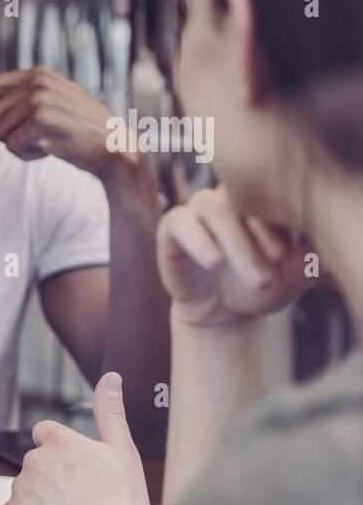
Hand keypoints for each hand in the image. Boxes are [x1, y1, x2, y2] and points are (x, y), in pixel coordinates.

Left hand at [0, 66, 117, 174]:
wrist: (114, 147)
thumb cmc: (78, 129)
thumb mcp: (50, 103)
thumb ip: (18, 99)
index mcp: (38, 73)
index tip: (19, 121)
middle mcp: (37, 81)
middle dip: (7, 130)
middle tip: (37, 134)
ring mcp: (39, 99)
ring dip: (17, 144)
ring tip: (45, 140)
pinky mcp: (41, 121)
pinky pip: (11, 146)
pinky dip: (27, 155)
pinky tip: (50, 149)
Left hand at [3, 372, 149, 504]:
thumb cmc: (122, 500)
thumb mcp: (123, 450)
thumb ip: (110, 411)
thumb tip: (110, 377)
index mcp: (57, 441)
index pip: (45, 435)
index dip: (61, 452)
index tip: (78, 470)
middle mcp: (33, 460)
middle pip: (36, 463)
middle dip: (52, 476)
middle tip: (80, 497)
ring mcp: (20, 489)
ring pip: (26, 488)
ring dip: (41, 498)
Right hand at [157, 186, 308, 327]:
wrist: (223, 313)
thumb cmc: (261, 286)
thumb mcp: (293, 276)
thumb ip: (312, 258)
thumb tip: (331, 246)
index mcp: (263, 199)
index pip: (275, 192)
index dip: (286, 218)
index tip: (298, 251)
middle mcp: (231, 196)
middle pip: (245, 197)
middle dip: (265, 233)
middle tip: (279, 265)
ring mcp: (200, 208)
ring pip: (215, 209)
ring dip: (237, 244)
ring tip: (255, 279)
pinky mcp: (173, 226)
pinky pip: (181, 222)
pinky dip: (199, 241)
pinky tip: (214, 262)